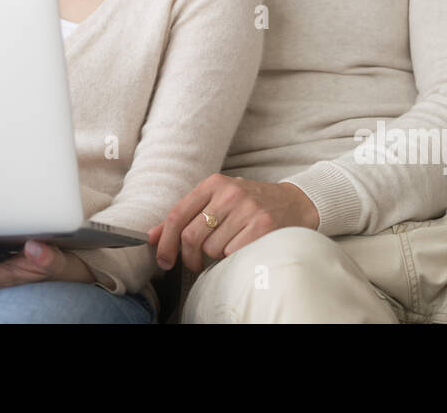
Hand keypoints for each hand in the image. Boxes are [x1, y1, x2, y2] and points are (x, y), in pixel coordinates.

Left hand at [147, 175, 318, 272]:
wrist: (294, 202)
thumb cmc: (250, 203)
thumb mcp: (217, 200)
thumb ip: (186, 215)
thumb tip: (152, 236)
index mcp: (214, 184)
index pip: (178, 214)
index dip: (166, 241)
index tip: (163, 259)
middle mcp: (229, 193)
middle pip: (191, 236)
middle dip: (188, 257)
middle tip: (194, 263)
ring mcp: (247, 209)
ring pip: (212, 248)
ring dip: (214, 256)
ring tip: (227, 247)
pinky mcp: (263, 226)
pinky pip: (233, 253)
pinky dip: (232, 257)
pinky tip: (241, 248)